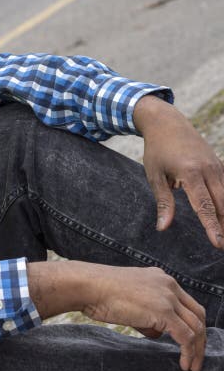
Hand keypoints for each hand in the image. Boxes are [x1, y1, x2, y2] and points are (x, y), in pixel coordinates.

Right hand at [28, 261, 206, 370]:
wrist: (87, 286)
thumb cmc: (98, 293)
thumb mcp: (128, 299)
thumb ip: (146, 314)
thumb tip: (156, 333)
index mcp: (160, 279)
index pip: (186, 303)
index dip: (191, 324)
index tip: (188, 343)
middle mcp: (169, 284)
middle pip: (198, 314)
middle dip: (201, 338)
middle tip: (196, 357)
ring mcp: (168, 297)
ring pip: (197, 327)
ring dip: (197, 349)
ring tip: (191, 366)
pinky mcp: (164, 311)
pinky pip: (186, 336)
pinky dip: (189, 352)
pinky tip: (184, 364)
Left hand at [134, 95, 223, 248]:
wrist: (167, 123)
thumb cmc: (157, 150)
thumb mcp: (154, 175)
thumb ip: (163, 202)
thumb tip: (163, 228)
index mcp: (190, 172)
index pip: (205, 205)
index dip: (212, 226)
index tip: (217, 244)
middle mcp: (209, 169)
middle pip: (223, 203)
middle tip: (223, 247)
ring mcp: (217, 166)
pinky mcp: (220, 165)